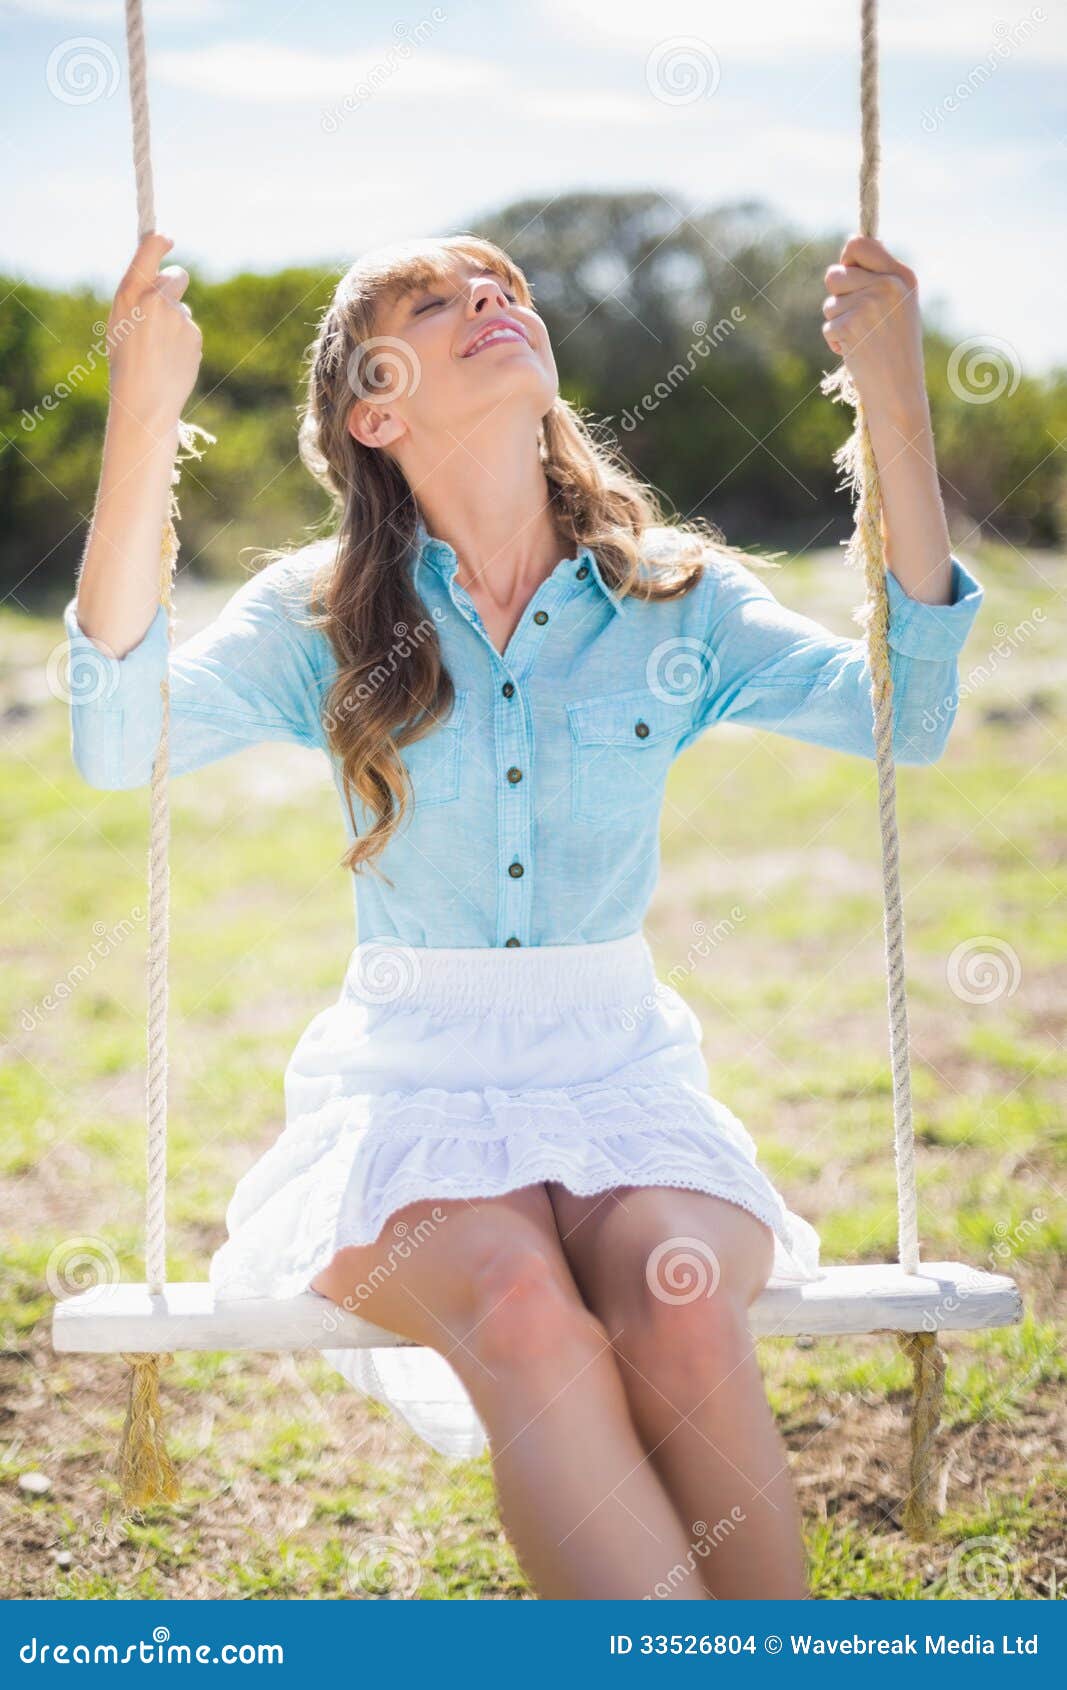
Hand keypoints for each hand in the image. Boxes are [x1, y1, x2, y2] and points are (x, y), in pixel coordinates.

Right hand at [106, 232, 202, 433]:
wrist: (144, 399)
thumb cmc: (125, 360)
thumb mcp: (119, 321)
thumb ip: (138, 296)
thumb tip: (163, 277)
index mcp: (131, 292)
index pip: (150, 250)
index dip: (160, 241)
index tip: (167, 239)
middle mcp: (156, 299)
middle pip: (178, 276)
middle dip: (175, 284)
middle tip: (164, 303)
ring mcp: (179, 317)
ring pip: (182, 309)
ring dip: (175, 321)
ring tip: (159, 348)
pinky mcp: (194, 335)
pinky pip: (190, 330)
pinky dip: (182, 341)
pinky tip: (170, 359)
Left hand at [822, 234, 928, 426]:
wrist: (899, 389)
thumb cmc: (897, 348)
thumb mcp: (900, 304)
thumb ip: (879, 275)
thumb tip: (850, 247)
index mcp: (902, 276)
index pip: (859, 243)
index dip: (847, 258)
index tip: (850, 271)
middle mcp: (887, 285)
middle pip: (835, 274)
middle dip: (838, 296)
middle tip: (859, 317)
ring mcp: (868, 304)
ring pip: (830, 303)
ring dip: (838, 321)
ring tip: (862, 338)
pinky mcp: (850, 326)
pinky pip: (828, 326)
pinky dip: (836, 341)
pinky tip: (856, 351)